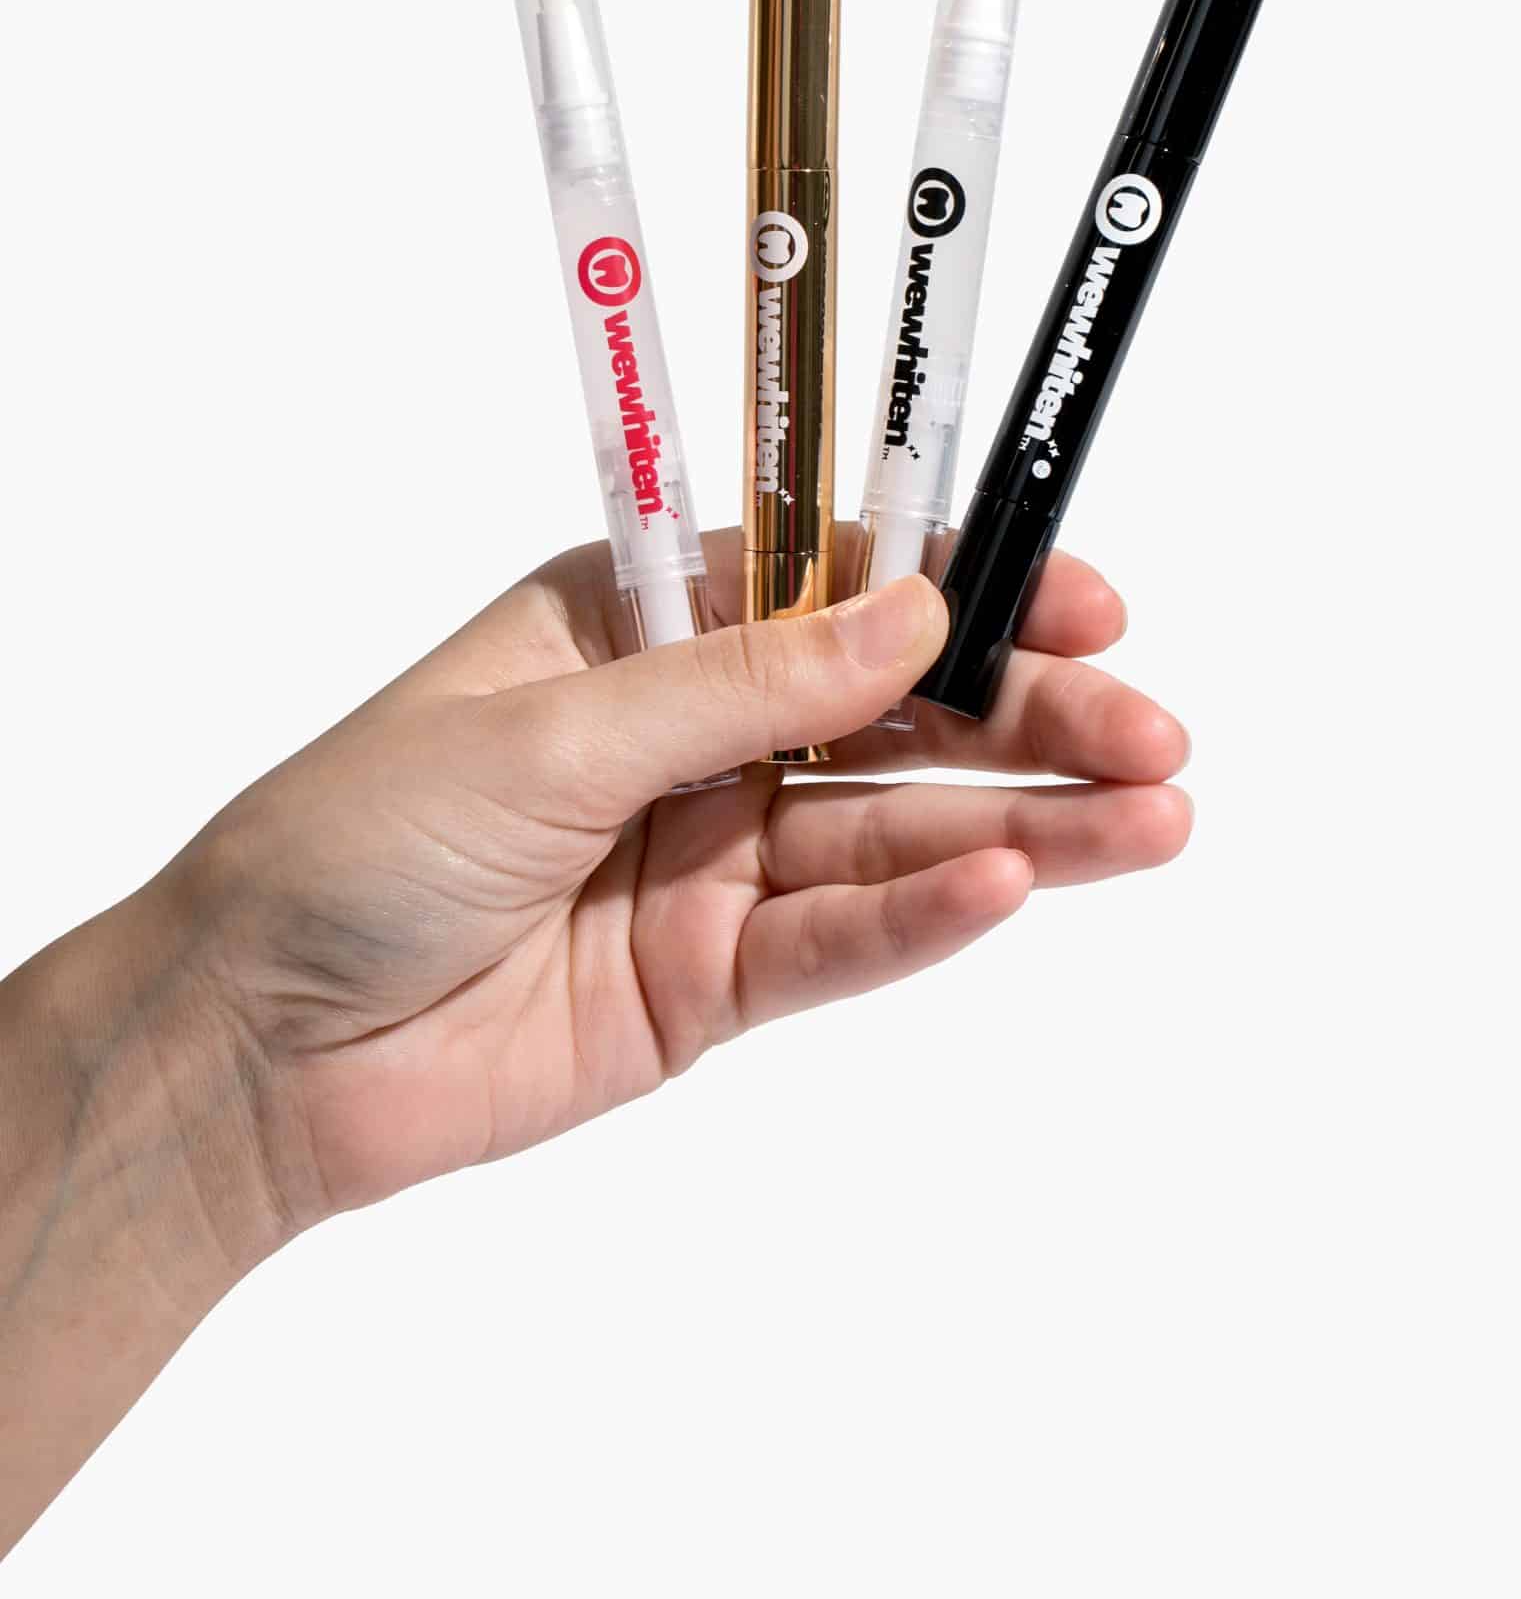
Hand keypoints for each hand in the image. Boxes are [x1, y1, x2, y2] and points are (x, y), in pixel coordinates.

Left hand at [162, 524, 1190, 1231]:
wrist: (252, 1052)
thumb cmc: (355, 842)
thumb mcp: (548, 733)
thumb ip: (742, 686)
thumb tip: (911, 614)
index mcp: (643, 622)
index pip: (835, 582)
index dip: (961, 584)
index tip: (1080, 595)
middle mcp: (694, 730)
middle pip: (896, 712)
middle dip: (1028, 716)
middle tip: (1151, 730)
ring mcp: (711, 857)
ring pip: (897, 827)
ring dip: (1026, 821)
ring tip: (1153, 817)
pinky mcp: (712, 981)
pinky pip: (843, 939)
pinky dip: (928, 915)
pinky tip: (1016, 886)